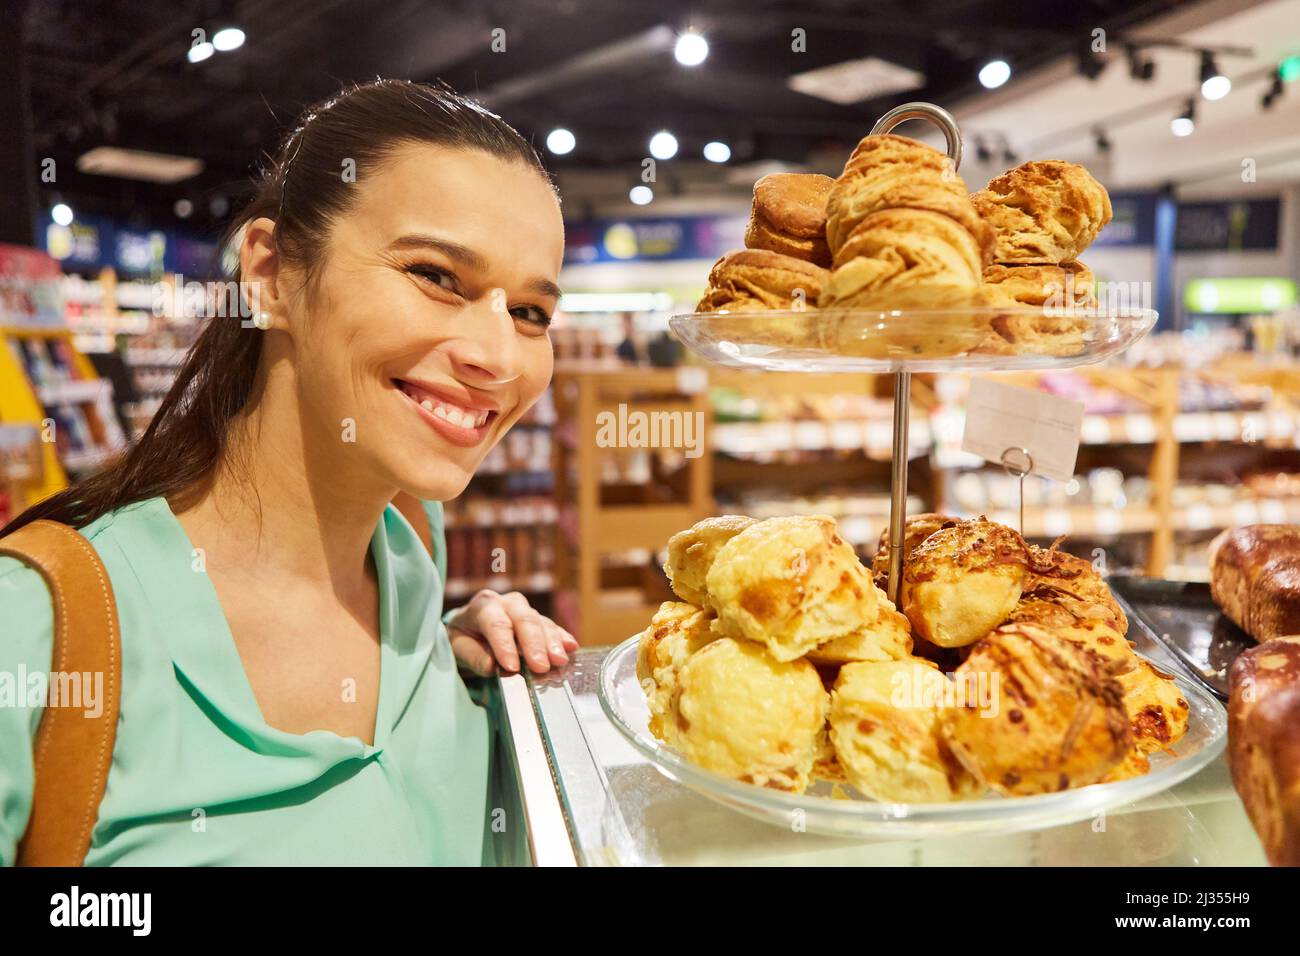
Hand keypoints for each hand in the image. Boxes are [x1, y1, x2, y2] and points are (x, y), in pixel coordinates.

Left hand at [446, 590, 578, 675]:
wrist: (470, 627)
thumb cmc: (464, 637)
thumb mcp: (457, 647)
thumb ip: (473, 656)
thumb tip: (492, 666)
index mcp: (483, 605)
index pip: (496, 623)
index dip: (505, 645)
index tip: (512, 667)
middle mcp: (507, 602)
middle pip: (524, 620)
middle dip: (534, 644)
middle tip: (541, 666)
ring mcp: (525, 610)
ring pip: (541, 622)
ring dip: (552, 642)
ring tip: (559, 660)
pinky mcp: (538, 620)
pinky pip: (552, 627)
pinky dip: (561, 638)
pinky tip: (571, 647)